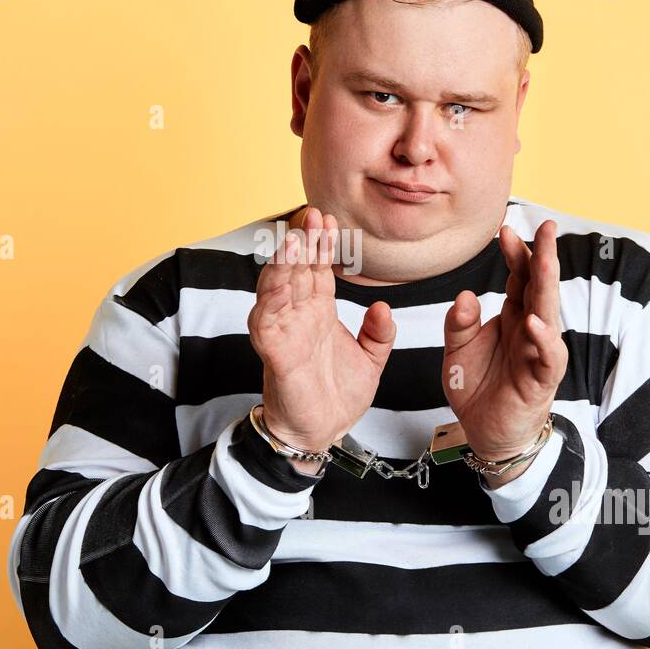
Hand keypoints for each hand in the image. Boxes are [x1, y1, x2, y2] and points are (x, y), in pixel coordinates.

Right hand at [248, 206, 396, 456]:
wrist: (320, 433)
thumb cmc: (336, 396)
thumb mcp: (371, 360)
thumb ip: (380, 334)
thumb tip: (382, 307)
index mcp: (319, 312)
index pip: (318, 269)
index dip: (323, 245)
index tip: (329, 219)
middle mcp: (298, 316)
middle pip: (297, 270)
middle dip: (304, 242)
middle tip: (313, 215)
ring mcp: (283, 332)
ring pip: (277, 289)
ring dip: (283, 263)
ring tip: (293, 240)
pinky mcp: (273, 352)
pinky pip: (267, 321)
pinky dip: (270, 299)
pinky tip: (277, 280)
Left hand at [441, 219, 566, 465]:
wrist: (485, 432)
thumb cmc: (478, 388)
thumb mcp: (457, 351)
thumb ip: (458, 323)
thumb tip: (465, 295)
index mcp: (512, 317)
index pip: (519, 279)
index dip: (515, 254)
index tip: (505, 229)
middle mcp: (530, 330)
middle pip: (540, 288)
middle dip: (544, 257)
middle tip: (548, 228)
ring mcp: (539, 353)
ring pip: (549, 314)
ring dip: (548, 287)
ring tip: (545, 260)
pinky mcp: (540, 380)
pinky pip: (547, 356)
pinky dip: (542, 338)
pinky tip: (533, 321)